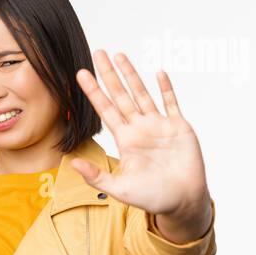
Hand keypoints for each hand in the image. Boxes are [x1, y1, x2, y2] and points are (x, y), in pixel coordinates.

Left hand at [70, 50, 210, 223]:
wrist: (183, 202)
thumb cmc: (153, 198)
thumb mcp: (120, 189)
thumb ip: (97, 177)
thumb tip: (72, 164)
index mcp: (125, 140)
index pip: (105, 109)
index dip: (93, 91)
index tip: (81, 74)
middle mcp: (140, 128)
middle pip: (120, 95)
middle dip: (108, 74)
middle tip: (97, 52)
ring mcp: (159, 126)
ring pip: (142, 93)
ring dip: (132, 75)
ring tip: (120, 55)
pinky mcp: (179, 127)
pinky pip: (171, 103)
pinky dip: (165, 88)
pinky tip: (158, 72)